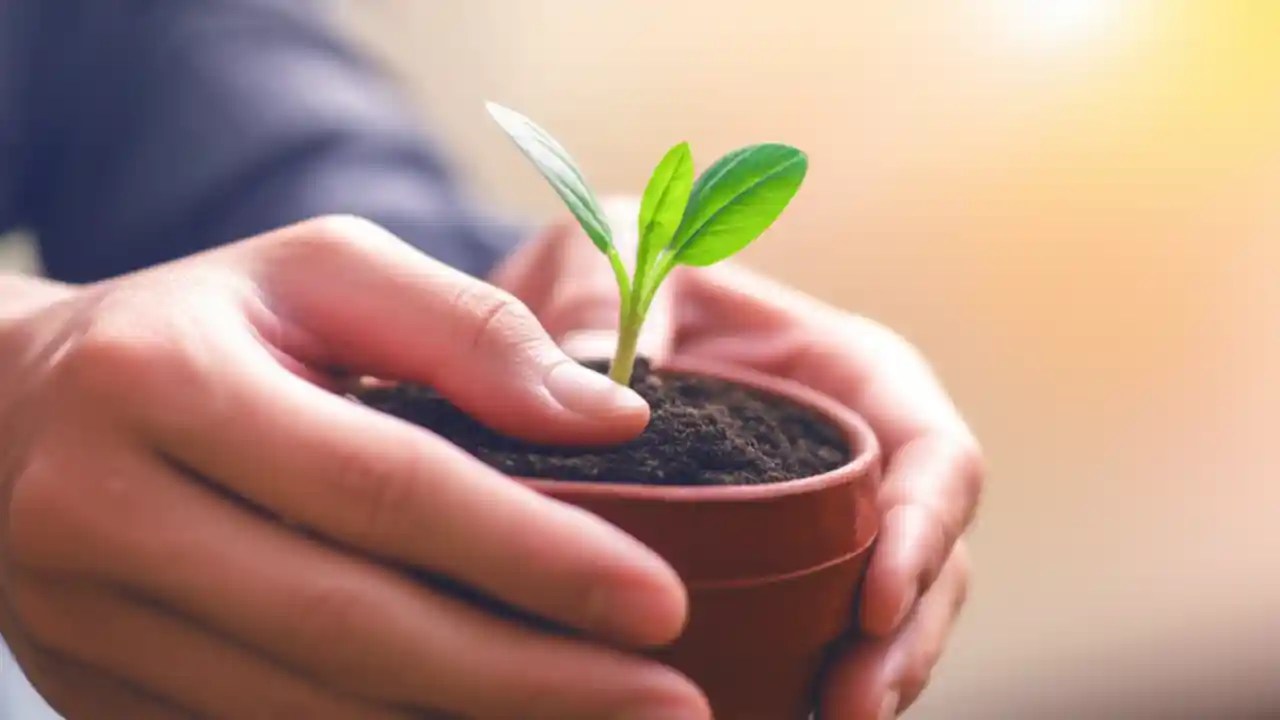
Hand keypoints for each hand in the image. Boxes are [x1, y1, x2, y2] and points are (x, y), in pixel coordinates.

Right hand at [0, 216, 710, 718]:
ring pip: (309, 714)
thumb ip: (467, 329)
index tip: (660, 602)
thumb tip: (612, 420)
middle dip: (529, 682)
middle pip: (353, 627)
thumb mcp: (324, 272)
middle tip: (670, 706)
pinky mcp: (98, 698)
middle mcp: (104, 513)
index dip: (533, 554)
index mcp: (165, 381)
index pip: (383, 488)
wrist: (14, 410)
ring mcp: (88, 627)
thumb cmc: (203, 323)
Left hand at [495, 209, 983, 719]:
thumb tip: (606, 398)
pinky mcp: (780, 568)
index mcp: (855, 376)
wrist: (583, 316)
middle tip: (854, 704)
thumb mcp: (624, 260)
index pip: (936, 455)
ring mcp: (826, 520)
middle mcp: (860, 456)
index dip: (924, 530)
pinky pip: (819, 630)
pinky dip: (812, 681)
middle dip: (907, 636)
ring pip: (889, 613)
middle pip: (932, 557)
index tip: (875, 602)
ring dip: (875, 676)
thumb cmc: (626, 272)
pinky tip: (779, 714)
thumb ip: (618, 303)